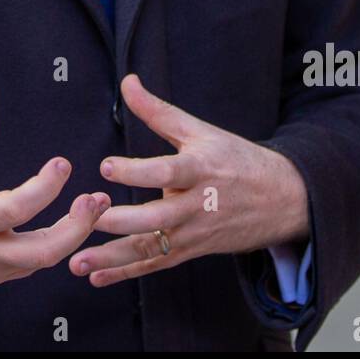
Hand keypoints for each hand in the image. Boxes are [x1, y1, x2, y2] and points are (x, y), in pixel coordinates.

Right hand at [0, 87, 111, 307]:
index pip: (16, 209)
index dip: (45, 188)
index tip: (62, 164)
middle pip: (42, 252)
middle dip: (77, 227)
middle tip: (97, 199)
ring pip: (43, 263)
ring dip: (74, 236)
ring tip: (94, 207)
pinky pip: (30, 267)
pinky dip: (54, 247)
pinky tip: (69, 225)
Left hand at [68, 73, 307, 286]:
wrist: (281, 200)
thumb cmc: (235, 159)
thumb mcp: (200, 131)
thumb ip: (159, 111)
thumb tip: (128, 82)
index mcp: (199, 170)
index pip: (166, 172)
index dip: (137, 170)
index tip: (106, 166)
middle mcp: (197, 205)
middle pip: (157, 218)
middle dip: (122, 220)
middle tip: (89, 215)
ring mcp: (193, 233)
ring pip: (151, 248)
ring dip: (113, 257)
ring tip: (78, 260)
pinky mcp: (190, 251)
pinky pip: (155, 264)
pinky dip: (126, 273)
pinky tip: (96, 276)